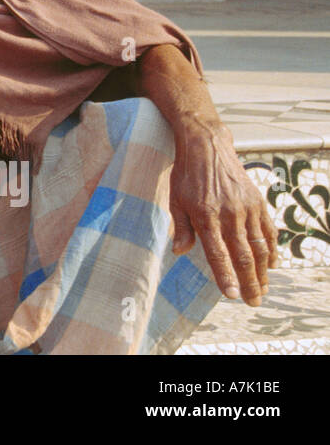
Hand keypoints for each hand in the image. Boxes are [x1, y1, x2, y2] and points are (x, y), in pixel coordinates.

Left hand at [169, 117, 276, 305]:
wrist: (206, 146)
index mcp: (206, 215)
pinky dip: (271, 249)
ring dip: (263, 271)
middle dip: (249, 282)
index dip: (226, 276)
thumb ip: (181, 227)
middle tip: (253, 302)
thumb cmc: (186, 175)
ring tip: (262, 289)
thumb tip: (179, 252)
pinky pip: (268, 230)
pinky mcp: (258, 202)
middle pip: (243, 255)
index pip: (218, 253)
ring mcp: (246, 208)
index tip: (231, 295)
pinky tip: (272, 264)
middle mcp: (229, 214)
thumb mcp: (175, 200)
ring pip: (259, 246)